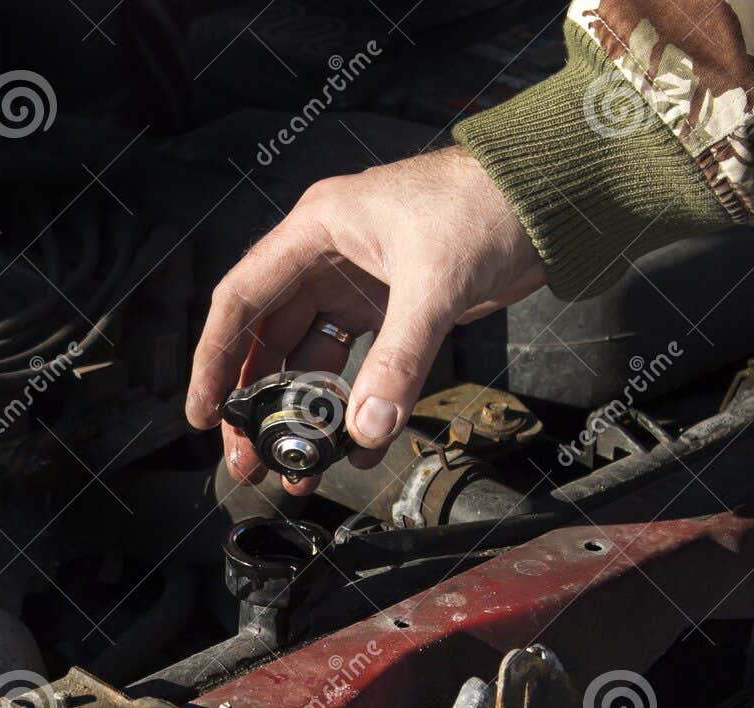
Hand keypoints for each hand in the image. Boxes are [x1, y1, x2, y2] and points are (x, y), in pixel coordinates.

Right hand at [185, 146, 544, 493]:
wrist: (549, 195)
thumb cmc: (486, 207)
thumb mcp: (435, 284)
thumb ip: (400, 359)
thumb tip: (370, 429)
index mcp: (316, 230)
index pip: (242, 300)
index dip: (215, 359)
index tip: (204, 412)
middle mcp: (326, 256)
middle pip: (269, 339)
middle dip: (258, 403)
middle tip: (250, 459)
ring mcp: (358, 283)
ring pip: (310, 357)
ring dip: (302, 411)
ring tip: (296, 465)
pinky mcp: (391, 306)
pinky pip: (357, 363)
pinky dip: (353, 403)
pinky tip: (354, 445)